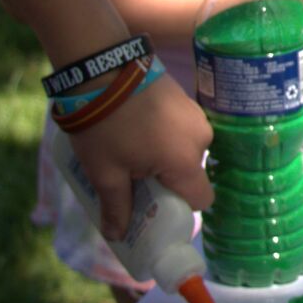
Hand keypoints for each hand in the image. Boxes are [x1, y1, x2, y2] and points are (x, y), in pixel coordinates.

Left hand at [69, 71, 213, 237]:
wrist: (101, 66)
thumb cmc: (105, 127)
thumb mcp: (104, 172)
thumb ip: (116, 207)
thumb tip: (117, 236)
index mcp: (186, 162)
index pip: (200, 200)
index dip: (178, 207)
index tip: (152, 203)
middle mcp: (201, 138)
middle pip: (190, 172)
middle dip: (166, 178)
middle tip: (132, 173)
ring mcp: (195, 113)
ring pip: (185, 148)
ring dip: (164, 153)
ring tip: (129, 143)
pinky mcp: (185, 96)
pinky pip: (180, 127)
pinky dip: (163, 132)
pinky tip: (135, 123)